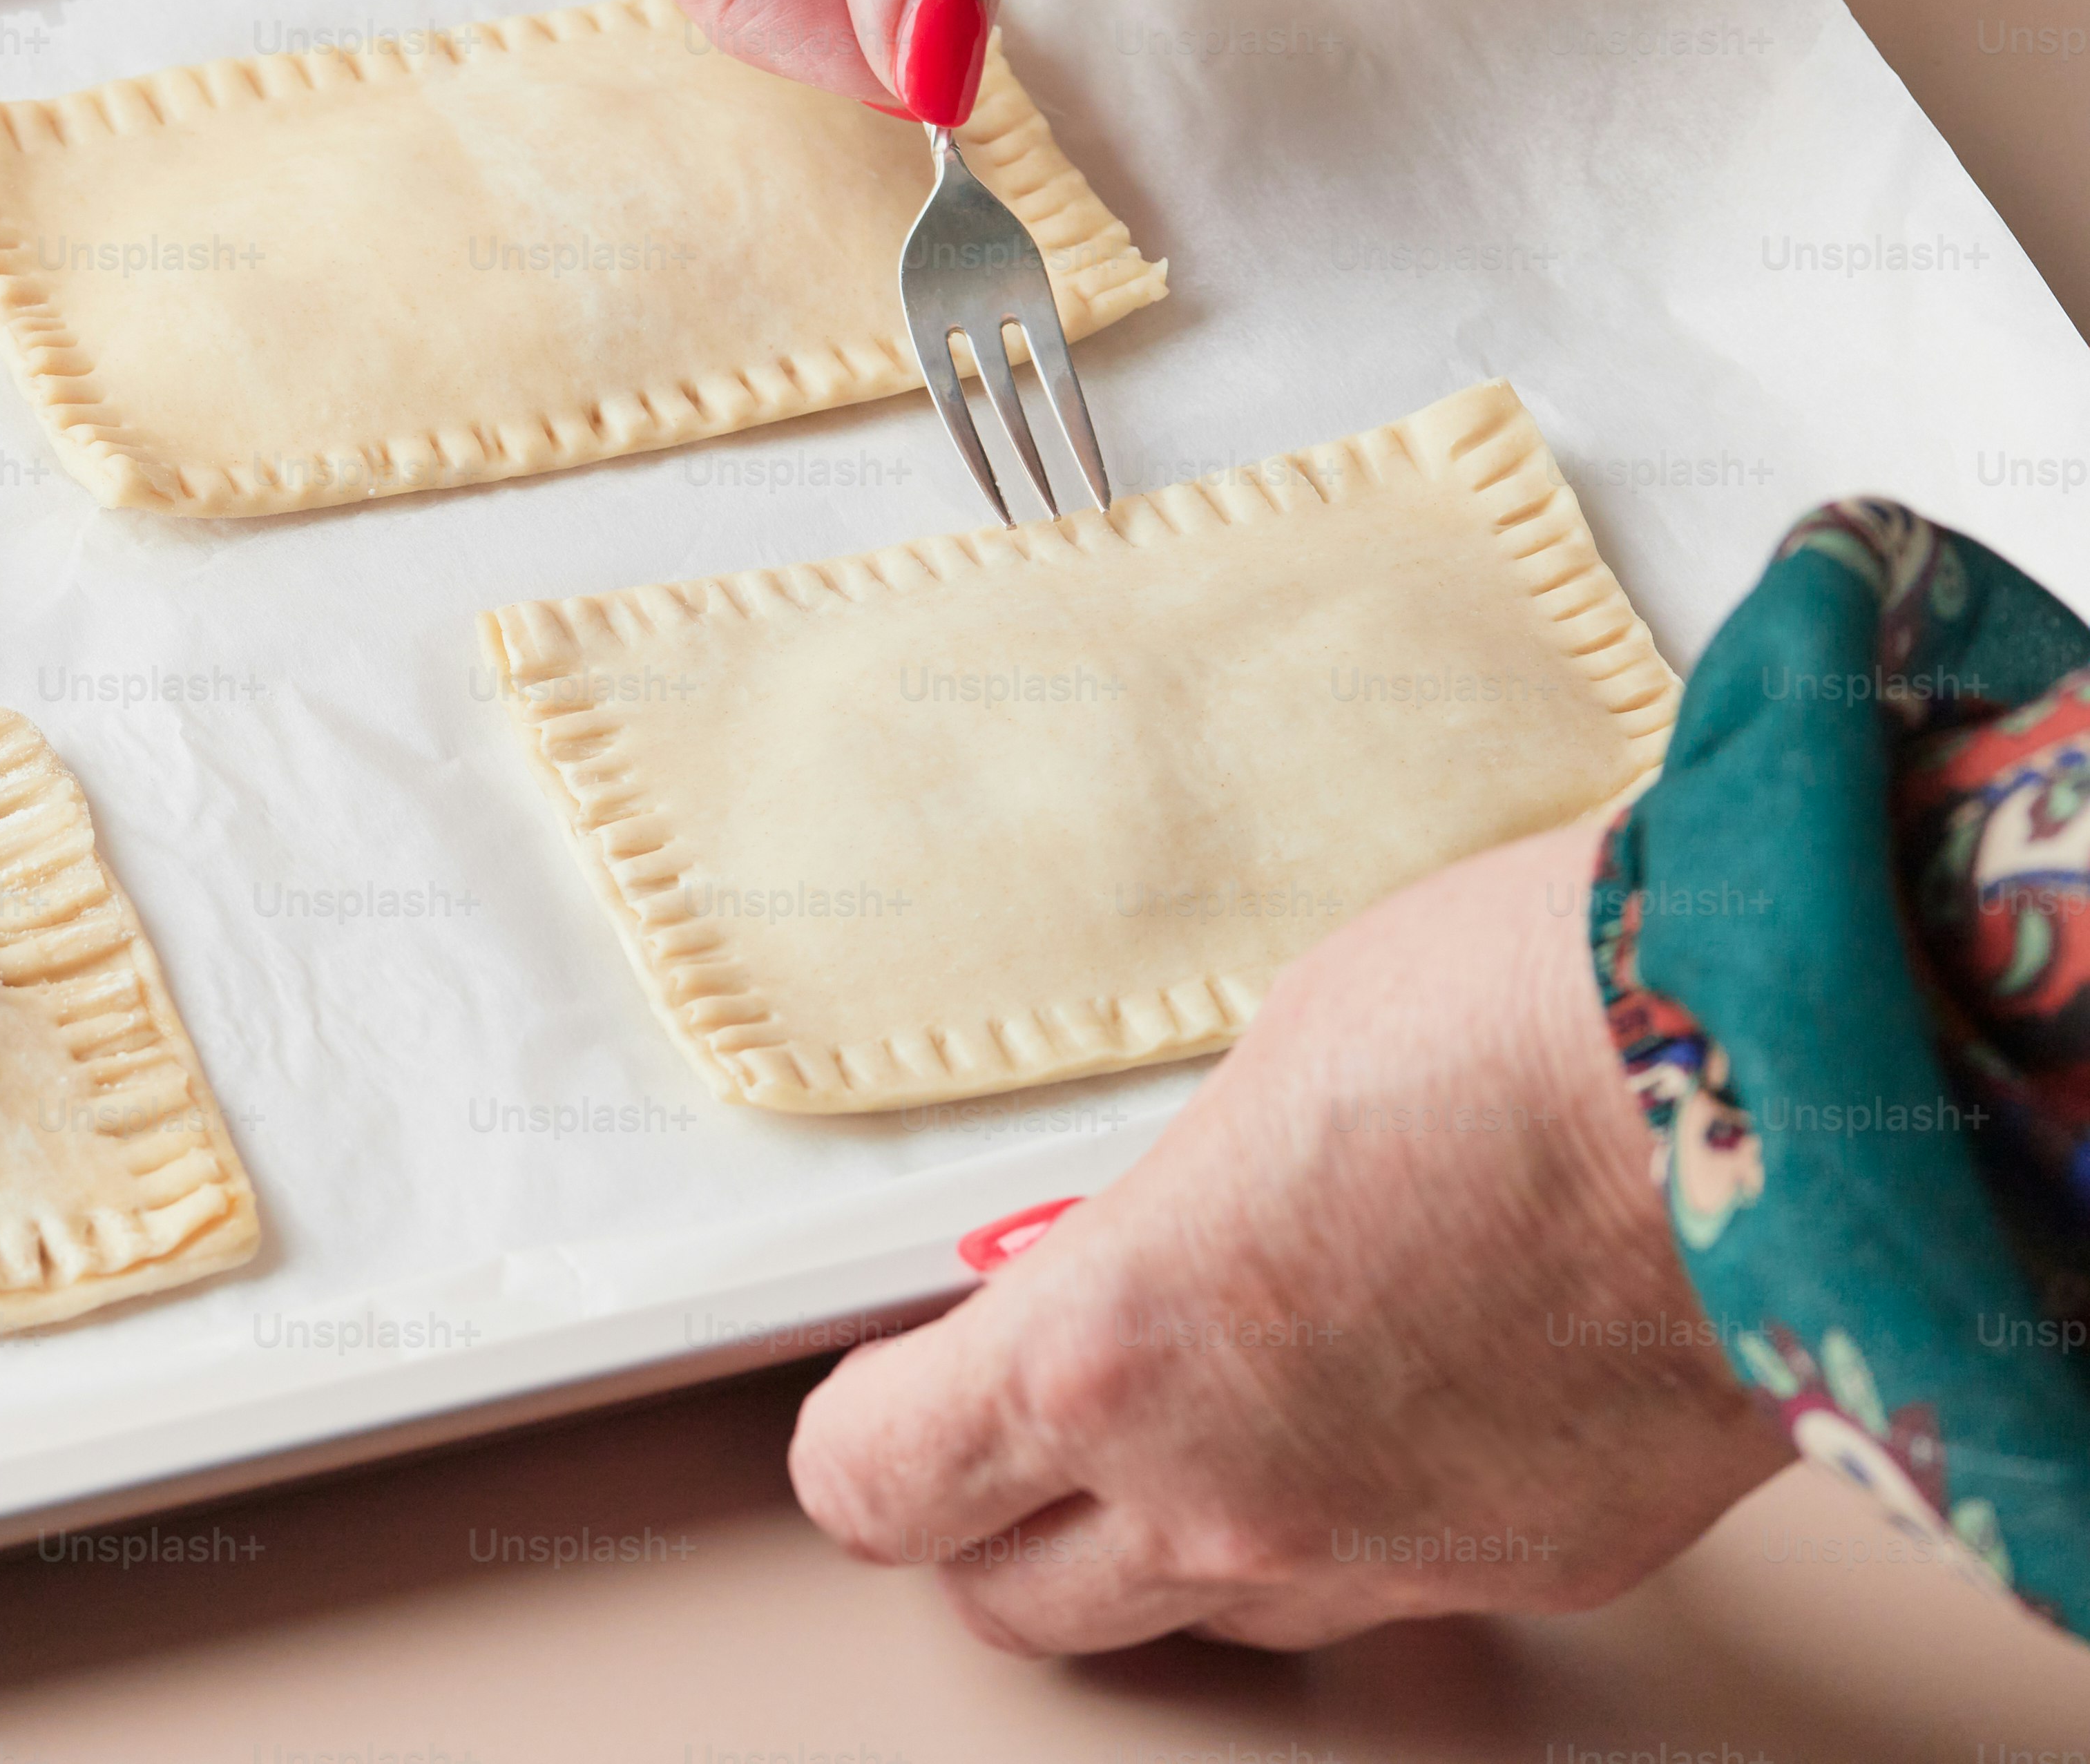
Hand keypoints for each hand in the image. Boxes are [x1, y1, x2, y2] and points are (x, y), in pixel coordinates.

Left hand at [786, 820, 1789, 1650]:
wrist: (1775, 1082)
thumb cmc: (1513, 1026)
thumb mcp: (1244, 1084)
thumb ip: (1156, 1216)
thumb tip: (1146, 1244)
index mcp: (1110, 1352)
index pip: (881, 1485)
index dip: (865, 1439)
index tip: (883, 1386)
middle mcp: (1226, 1491)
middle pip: (1020, 1598)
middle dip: (996, 1515)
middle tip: (1018, 1418)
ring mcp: (1381, 1556)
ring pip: (1199, 1614)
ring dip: (1168, 1534)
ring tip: (1212, 1406)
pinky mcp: (1525, 1570)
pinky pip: (1376, 1587)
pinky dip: (1348, 1522)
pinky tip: (1385, 1409)